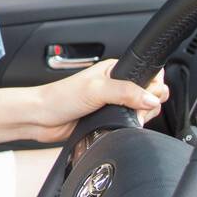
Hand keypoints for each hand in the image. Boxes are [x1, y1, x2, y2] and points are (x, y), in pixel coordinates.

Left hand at [28, 58, 167, 143]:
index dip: (155, 86)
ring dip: (140, 117)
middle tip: (135, 109)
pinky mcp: (109, 119)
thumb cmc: (61, 97)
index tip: (150, 96)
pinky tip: (120, 126)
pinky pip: (129, 123)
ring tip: (127, 118)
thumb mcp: (96, 89)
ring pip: (141, 111)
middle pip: (150, 95)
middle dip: (149, 104)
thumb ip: (126, 92)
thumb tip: (151, 99)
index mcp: (115, 70)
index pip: (149, 74)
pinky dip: (130, 126)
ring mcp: (113, 104)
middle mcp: (117, 86)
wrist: (41, 118)